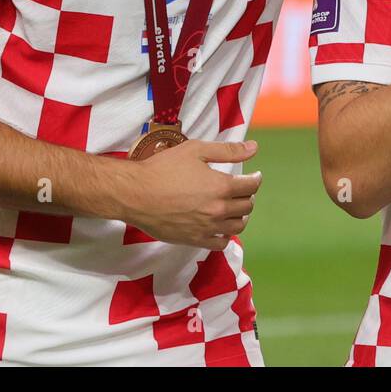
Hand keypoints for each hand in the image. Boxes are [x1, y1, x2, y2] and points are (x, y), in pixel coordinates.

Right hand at [121, 139, 261, 250]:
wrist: (135, 194)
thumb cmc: (163, 168)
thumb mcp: (196, 150)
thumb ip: (227, 150)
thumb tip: (254, 147)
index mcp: (221, 187)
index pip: (251, 186)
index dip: (255, 179)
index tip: (254, 176)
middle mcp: (218, 210)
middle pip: (247, 206)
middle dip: (248, 196)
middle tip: (242, 190)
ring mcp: (207, 228)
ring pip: (237, 226)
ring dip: (240, 216)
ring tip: (234, 208)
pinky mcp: (194, 240)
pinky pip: (220, 243)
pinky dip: (225, 235)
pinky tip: (220, 226)